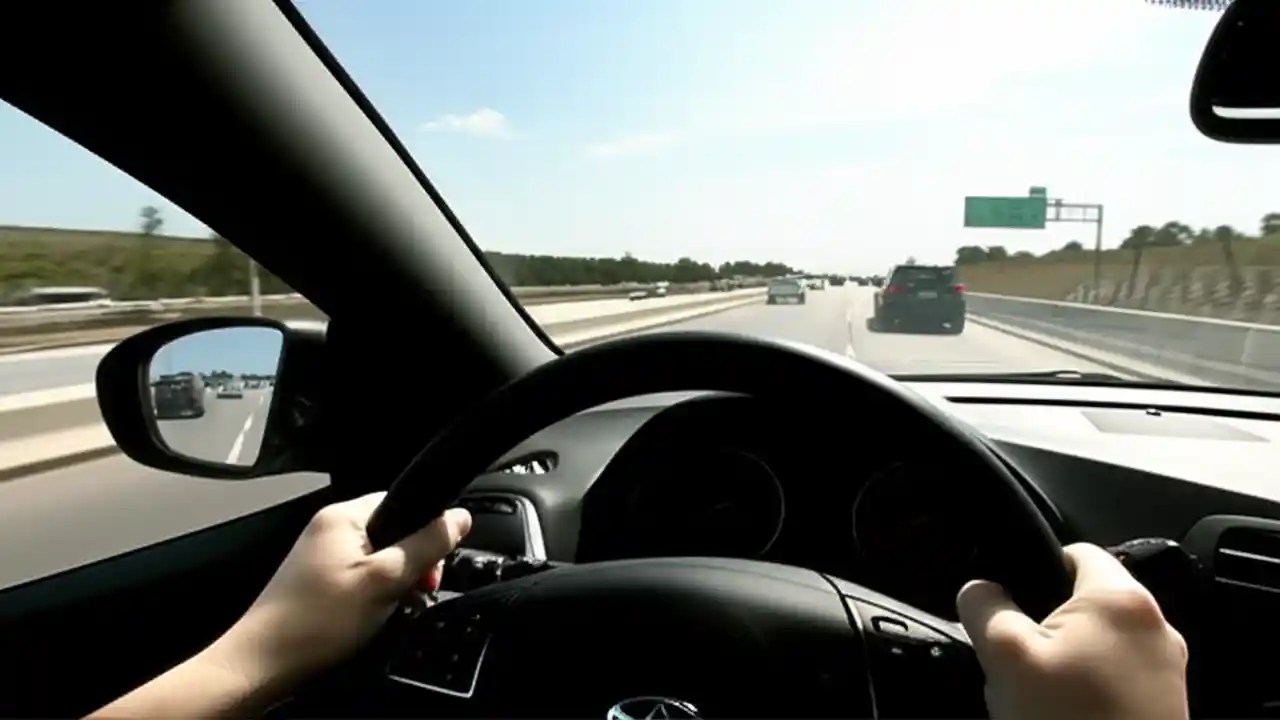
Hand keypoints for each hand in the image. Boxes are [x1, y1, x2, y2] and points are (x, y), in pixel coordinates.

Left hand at [205, 493, 471, 692]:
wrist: (263, 663)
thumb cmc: (320, 619)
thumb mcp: (385, 580)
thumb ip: (427, 545)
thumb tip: (461, 516)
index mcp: (344, 515)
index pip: (403, 501)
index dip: (428, 531)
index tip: (433, 568)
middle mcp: (330, 527)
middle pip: (394, 530)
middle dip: (414, 562)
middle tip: (417, 593)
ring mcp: (321, 554)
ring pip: (380, 557)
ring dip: (397, 582)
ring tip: (396, 608)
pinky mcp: (318, 580)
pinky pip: (362, 575)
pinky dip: (377, 593)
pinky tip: (377, 615)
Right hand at [957, 543, 1188, 719]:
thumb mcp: (1004, 655)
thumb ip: (984, 606)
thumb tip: (978, 589)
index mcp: (1120, 598)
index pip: (1072, 551)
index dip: (1033, 571)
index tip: (1012, 605)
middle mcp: (1156, 626)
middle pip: (1084, 600)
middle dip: (1048, 625)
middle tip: (1023, 660)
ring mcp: (1167, 667)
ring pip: (1099, 641)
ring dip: (1069, 659)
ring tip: (1045, 695)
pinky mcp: (1166, 702)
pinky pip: (1117, 675)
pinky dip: (1090, 686)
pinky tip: (1069, 713)